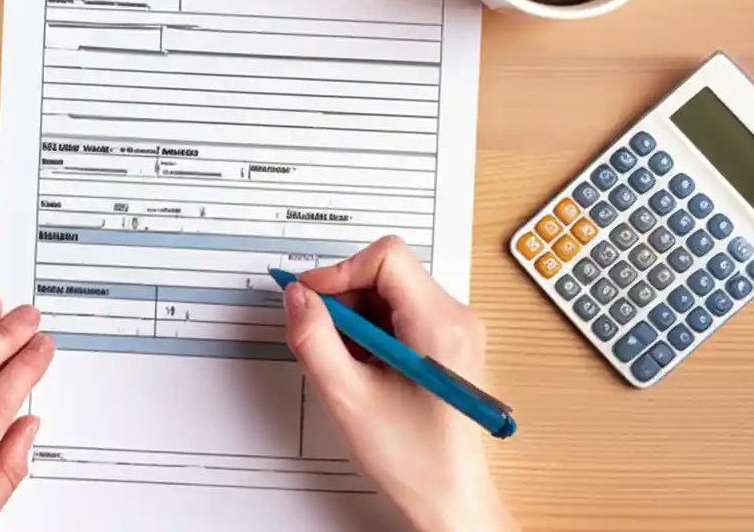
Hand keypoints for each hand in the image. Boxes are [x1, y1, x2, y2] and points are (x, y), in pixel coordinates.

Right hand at [286, 237, 514, 531]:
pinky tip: (363, 368)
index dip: (340, 271)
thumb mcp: (349, 398)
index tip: (309, 295)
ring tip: (346, 362)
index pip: (387, 257)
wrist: (450, 495)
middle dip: (345, 298)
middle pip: (387, 272)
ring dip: (356, 317)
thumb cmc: (415, 459)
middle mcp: (456, 318)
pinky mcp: (446, 341)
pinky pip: (399, 313)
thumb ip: (315, 340)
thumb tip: (297, 297)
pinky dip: (370, 331)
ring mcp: (454, 329)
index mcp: (441, 326)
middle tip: (321, 336)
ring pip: (389, 292)